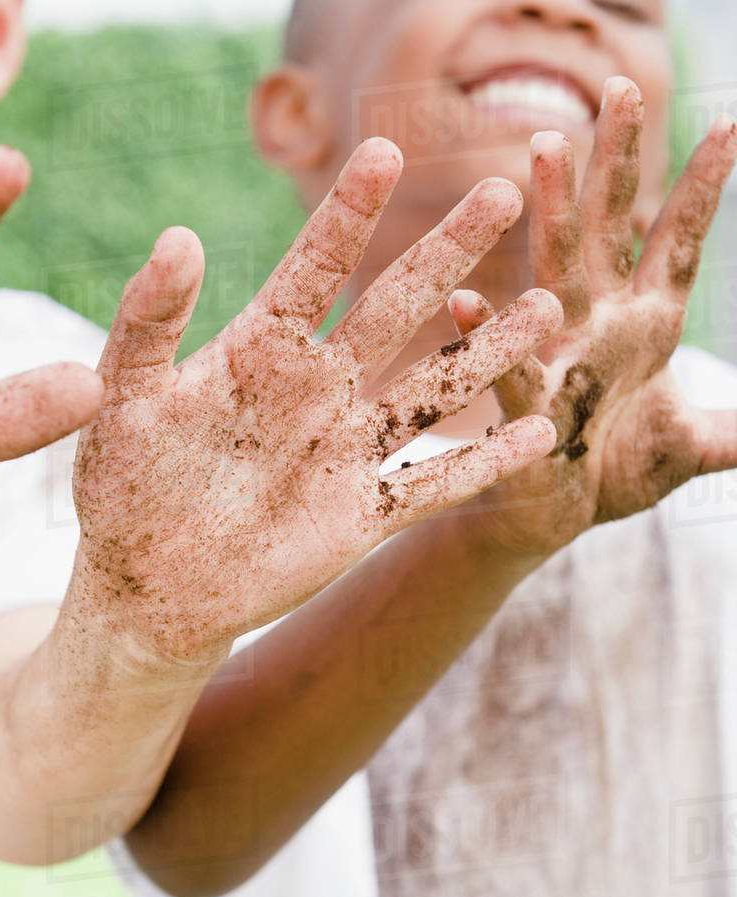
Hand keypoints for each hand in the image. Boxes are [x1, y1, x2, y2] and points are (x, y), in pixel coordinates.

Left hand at [68, 139, 559, 665]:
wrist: (145, 587)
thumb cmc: (122, 489)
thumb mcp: (125, 400)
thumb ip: (147, 323)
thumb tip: (178, 235)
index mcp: (257, 351)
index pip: (311, 268)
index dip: (345, 213)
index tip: (382, 149)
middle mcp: (313, 388)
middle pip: (393, 308)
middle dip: (446, 252)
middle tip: (503, 191)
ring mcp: (343, 450)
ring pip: (430, 389)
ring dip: (487, 351)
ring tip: (549, 306)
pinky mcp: (361, 514)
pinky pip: (433, 485)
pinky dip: (484, 463)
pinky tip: (538, 431)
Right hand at [460, 77, 736, 555]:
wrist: (551, 522)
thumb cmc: (612, 474)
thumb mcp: (694, 447)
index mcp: (642, 326)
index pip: (675, 244)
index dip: (701, 189)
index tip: (729, 125)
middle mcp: (596, 326)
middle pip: (608, 229)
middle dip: (617, 161)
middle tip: (621, 89)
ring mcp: (558, 358)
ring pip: (553, 274)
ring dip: (550, 215)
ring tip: (546, 151)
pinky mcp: (528, 407)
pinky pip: (508, 369)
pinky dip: (486, 335)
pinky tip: (470, 302)